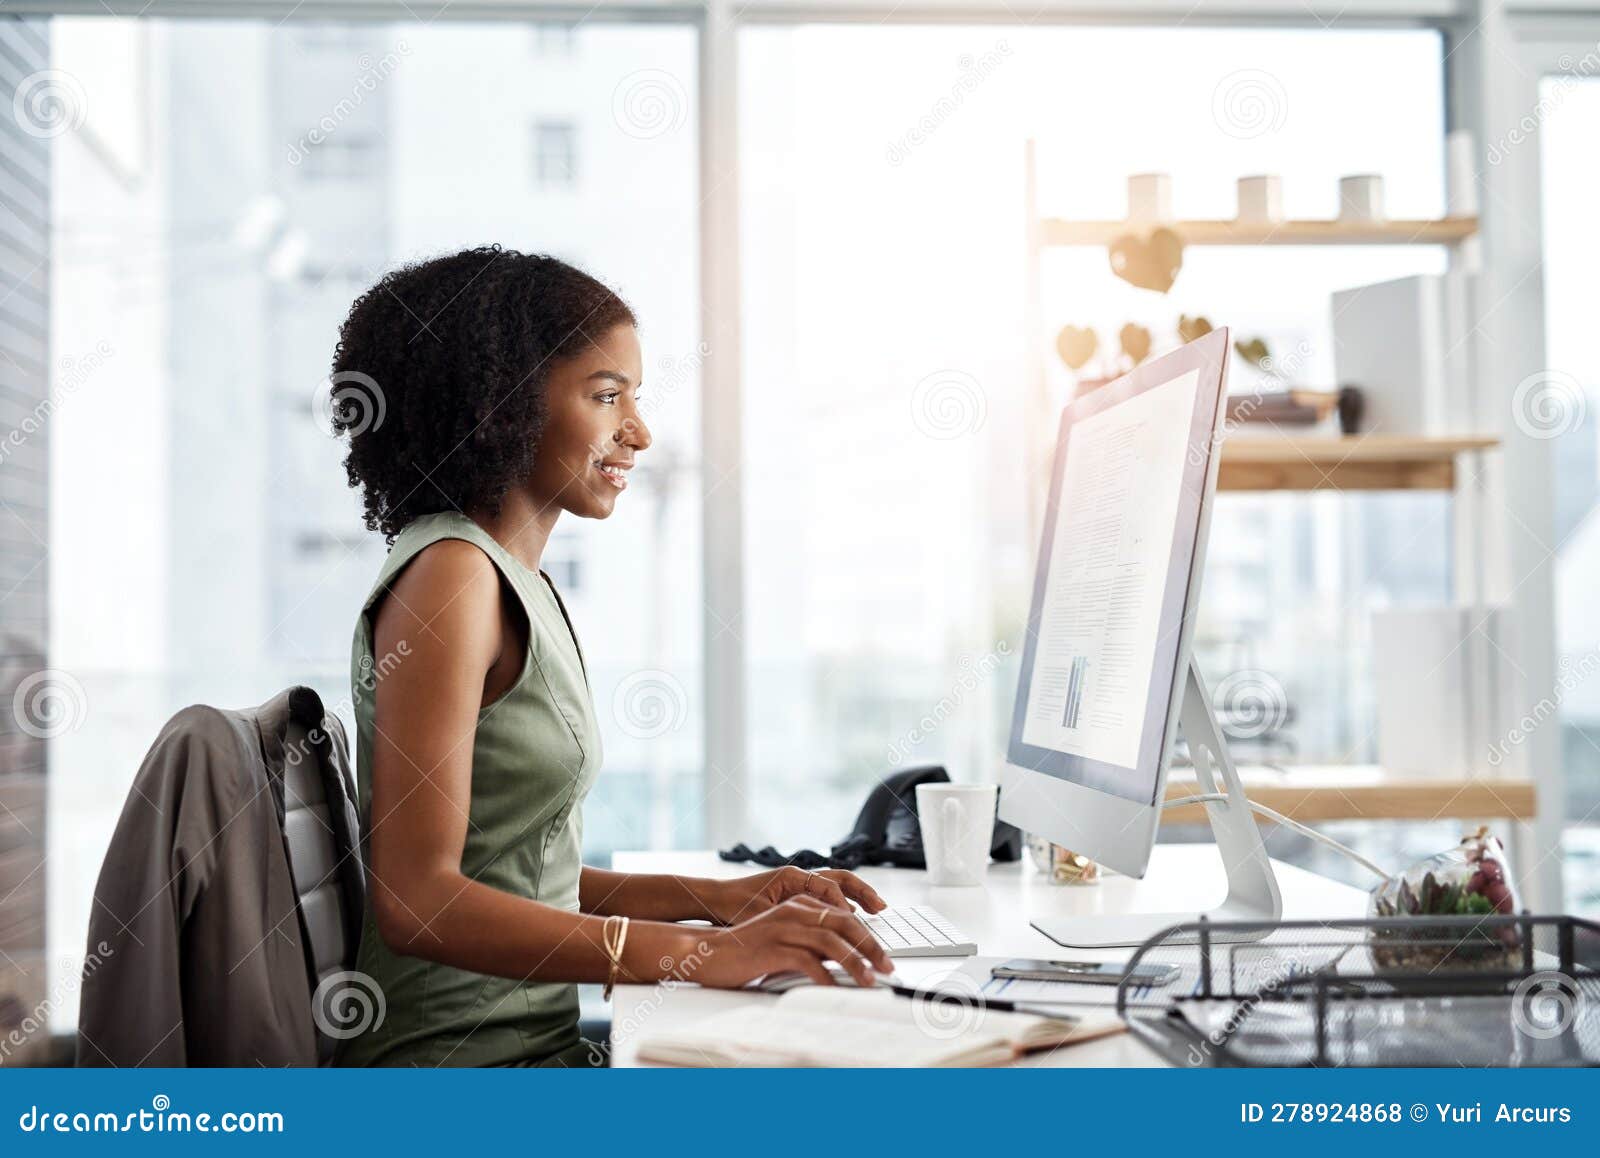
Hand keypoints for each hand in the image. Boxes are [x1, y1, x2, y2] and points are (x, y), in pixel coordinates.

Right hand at [690, 896, 894, 988]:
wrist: (707, 953)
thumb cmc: (746, 951)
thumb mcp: (784, 941)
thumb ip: (811, 945)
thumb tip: (843, 962)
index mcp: (798, 905)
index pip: (843, 915)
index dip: (867, 935)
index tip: (884, 956)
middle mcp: (793, 911)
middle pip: (844, 923)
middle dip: (871, 946)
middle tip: (887, 967)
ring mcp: (783, 928)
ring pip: (831, 941)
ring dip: (856, 962)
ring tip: (870, 980)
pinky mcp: (772, 947)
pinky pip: (808, 960)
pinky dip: (826, 976)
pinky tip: (835, 988)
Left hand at [705, 865, 886, 925]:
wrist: (713, 901)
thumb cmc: (733, 906)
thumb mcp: (761, 914)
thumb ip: (791, 918)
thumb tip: (820, 927)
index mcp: (792, 876)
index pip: (828, 887)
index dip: (842, 905)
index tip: (853, 921)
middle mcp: (799, 877)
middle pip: (840, 879)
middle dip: (863, 892)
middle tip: (881, 908)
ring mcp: (799, 886)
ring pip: (837, 887)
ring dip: (858, 897)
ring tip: (876, 911)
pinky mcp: (797, 897)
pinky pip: (827, 898)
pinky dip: (843, 906)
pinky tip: (851, 920)